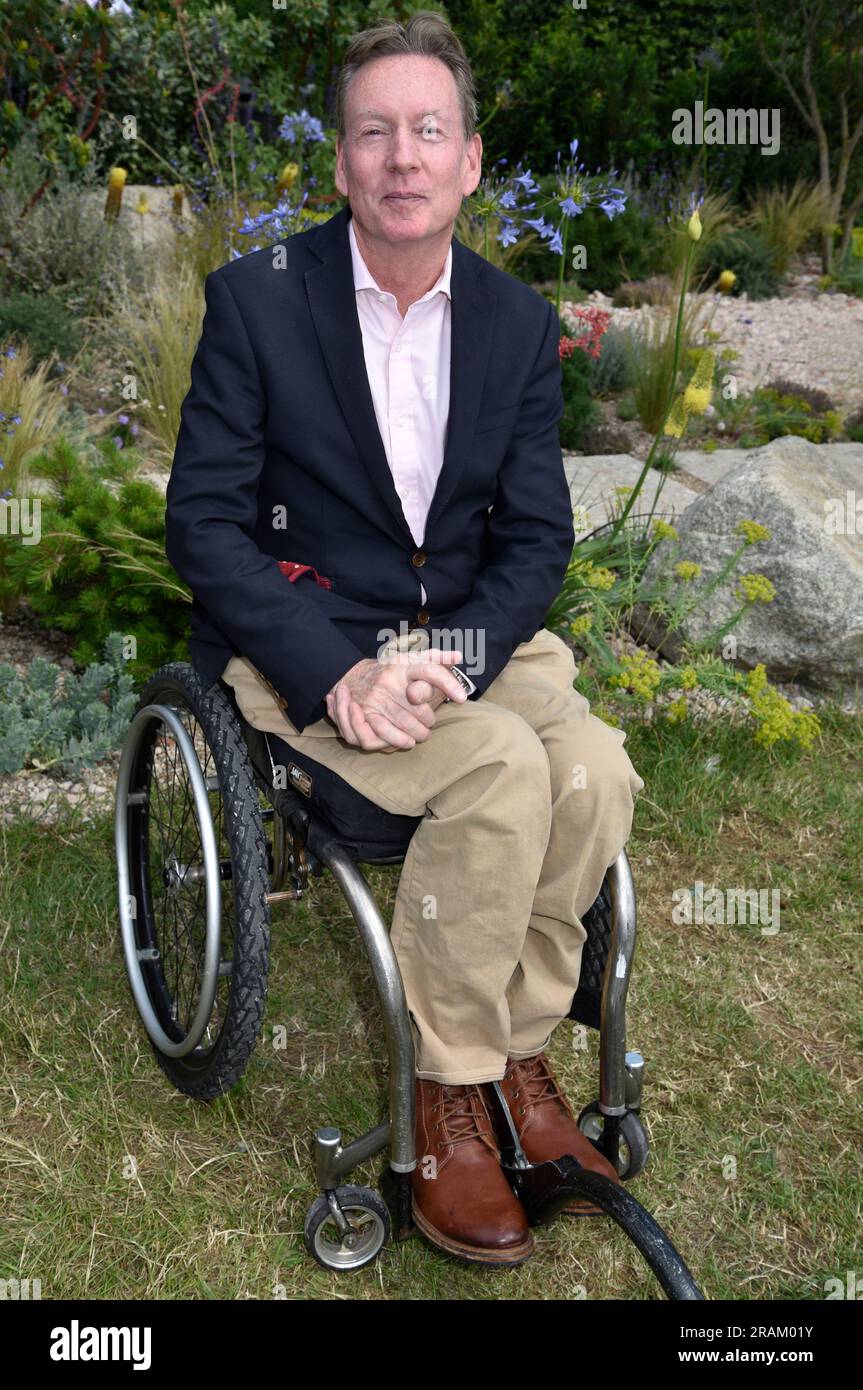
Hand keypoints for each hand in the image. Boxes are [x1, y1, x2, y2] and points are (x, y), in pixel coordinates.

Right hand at [325, 648, 466, 750]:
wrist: (354, 677)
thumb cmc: (392, 671)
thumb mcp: (412, 659)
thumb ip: (436, 658)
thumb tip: (459, 655)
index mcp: (404, 664)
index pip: (430, 671)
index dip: (448, 684)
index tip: (462, 698)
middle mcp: (390, 679)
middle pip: (420, 708)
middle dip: (429, 720)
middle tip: (430, 723)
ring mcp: (376, 697)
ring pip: (406, 724)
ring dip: (418, 734)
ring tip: (422, 734)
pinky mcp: (365, 713)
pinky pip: (385, 734)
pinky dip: (399, 741)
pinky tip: (407, 742)